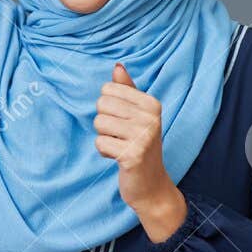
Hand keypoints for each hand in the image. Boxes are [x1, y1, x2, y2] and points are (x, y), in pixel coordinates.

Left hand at [94, 63, 186, 242]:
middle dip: (104, 122)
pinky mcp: (132, 155)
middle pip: (101, 104)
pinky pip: (100, 143)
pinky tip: (119, 158)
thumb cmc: (140, 145)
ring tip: (120, 146)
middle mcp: (151, 117)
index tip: (123, 121)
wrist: (151, 185)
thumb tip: (117, 66)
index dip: (108, 107)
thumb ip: (127, 90)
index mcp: (152, 103)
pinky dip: (104, 152)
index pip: (108, 89)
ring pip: (99, 123)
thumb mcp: (137, 115)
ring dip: (104, 137)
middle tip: (121, 136)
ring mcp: (143, 136)